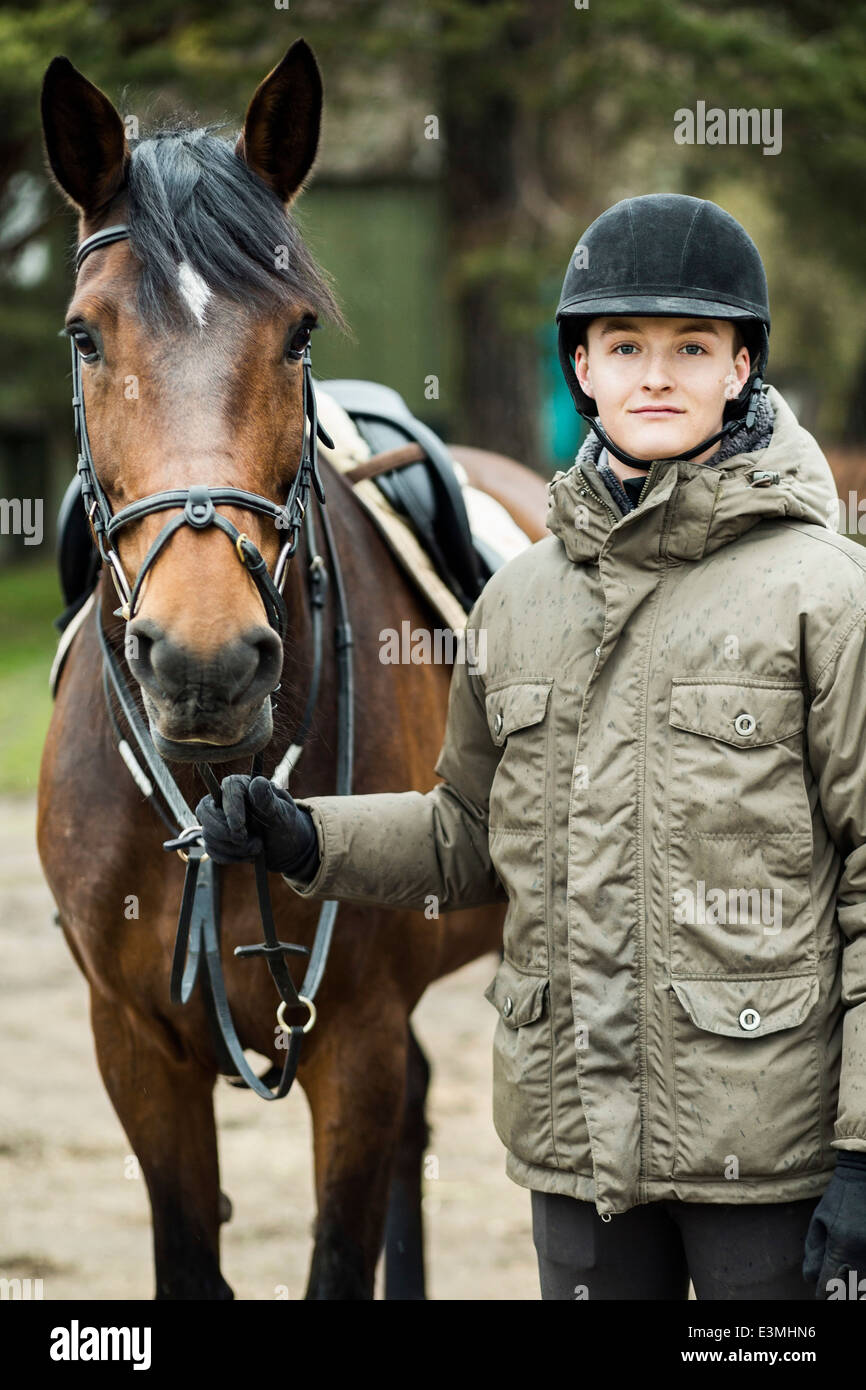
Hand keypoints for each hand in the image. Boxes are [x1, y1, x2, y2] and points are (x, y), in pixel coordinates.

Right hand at [196, 775, 319, 877]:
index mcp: (243, 785)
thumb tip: (257, 782)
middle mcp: (225, 800)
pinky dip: (230, 857)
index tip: (239, 827)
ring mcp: (217, 820)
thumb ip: (268, 800)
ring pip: (208, 834)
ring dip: (232, 848)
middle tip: (243, 841)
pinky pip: (212, 850)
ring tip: (257, 848)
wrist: (285, 845)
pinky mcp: (215, 839)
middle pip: (204, 810)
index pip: (228, 789)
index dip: (230, 808)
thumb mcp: (283, 812)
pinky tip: (249, 855)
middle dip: (222, 831)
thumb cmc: (285, 822)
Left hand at [802, 1150, 865, 1297]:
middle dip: (841, 1289)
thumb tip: (811, 1278)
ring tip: (849, 1264)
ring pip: (865, 1286)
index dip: (823, 1289)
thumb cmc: (841, 1196)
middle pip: (851, 1293)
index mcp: (842, 1246)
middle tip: (837, 1276)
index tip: (823, 1286)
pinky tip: (860, 1254)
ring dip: (856, 1282)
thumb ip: (813, 1250)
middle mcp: (865, 1254)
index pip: (829, 1287)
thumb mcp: (820, 1219)